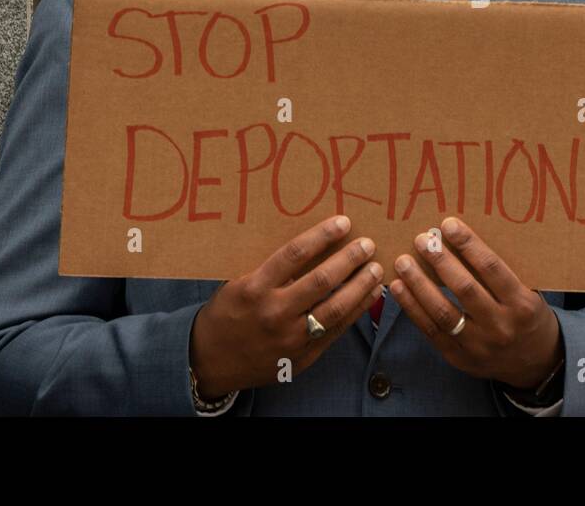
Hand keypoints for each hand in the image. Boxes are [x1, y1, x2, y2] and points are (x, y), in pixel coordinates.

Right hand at [189, 215, 382, 398]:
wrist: (209, 362)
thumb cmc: (226, 314)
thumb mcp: (239, 284)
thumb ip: (271, 271)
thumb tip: (312, 246)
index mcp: (255, 288)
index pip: (295, 254)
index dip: (322, 236)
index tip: (343, 223)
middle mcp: (274, 312)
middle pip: (321, 281)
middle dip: (349, 259)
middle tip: (368, 244)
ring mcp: (290, 338)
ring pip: (335, 308)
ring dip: (360, 286)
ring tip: (376, 269)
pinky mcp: (302, 357)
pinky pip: (336, 331)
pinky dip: (356, 311)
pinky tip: (369, 295)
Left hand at [390, 216, 562, 390]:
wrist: (535, 365)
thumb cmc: (527, 316)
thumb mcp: (527, 293)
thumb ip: (501, 273)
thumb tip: (462, 239)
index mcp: (522, 304)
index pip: (491, 268)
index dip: (469, 244)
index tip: (449, 224)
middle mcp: (501, 326)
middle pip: (465, 289)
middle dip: (440, 261)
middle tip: (422, 239)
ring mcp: (479, 346)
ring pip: (443, 312)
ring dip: (419, 284)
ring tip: (404, 262)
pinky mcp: (459, 358)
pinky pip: (431, 331)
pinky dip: (412, 308)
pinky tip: (399, 288)